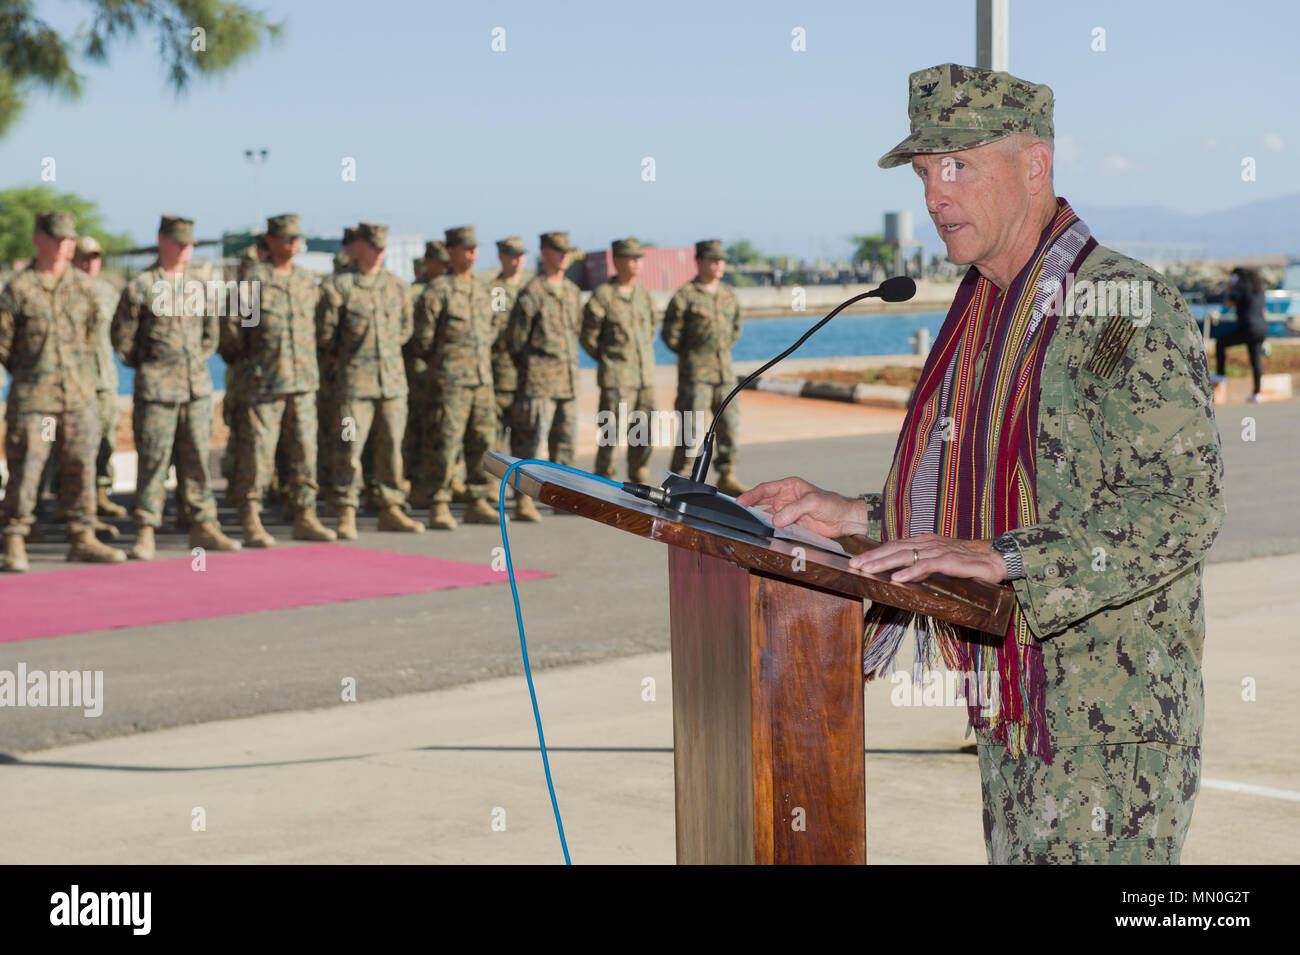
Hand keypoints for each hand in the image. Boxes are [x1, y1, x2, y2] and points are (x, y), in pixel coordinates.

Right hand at [736, 477, 865, 538]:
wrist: (845, 519)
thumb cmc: (832, 504)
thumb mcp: (813, 502)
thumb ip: (794, 509)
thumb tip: (776, 519)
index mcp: (790, 486)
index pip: (766, 489)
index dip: (752, 495)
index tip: (740, 501)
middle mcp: (786, 498)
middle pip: (763, 501)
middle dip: (750, 506)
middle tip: (738, 513)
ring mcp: (788, 512)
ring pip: (768, 515)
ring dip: (760, 519)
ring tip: (748, 523)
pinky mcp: (792, 525)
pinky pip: (777, 527)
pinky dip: (770, 529)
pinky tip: (763, 532)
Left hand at [848, 532, 1006, 584]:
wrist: (996, 558)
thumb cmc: (967, 562)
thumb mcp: (939, 562)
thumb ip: (921, 565)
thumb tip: (901, 575)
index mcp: (924, 541)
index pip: (894, 545)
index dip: (874, 553)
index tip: (856, 560)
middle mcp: (928, 543)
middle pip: (894, 548)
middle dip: (872, 557)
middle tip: (853, 565)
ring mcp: (938, 550)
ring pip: (905, 555)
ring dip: (884, 563)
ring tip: (867, 570)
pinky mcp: (950, 560)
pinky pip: (926, 565)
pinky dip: (910, 572)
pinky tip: (897, 578)